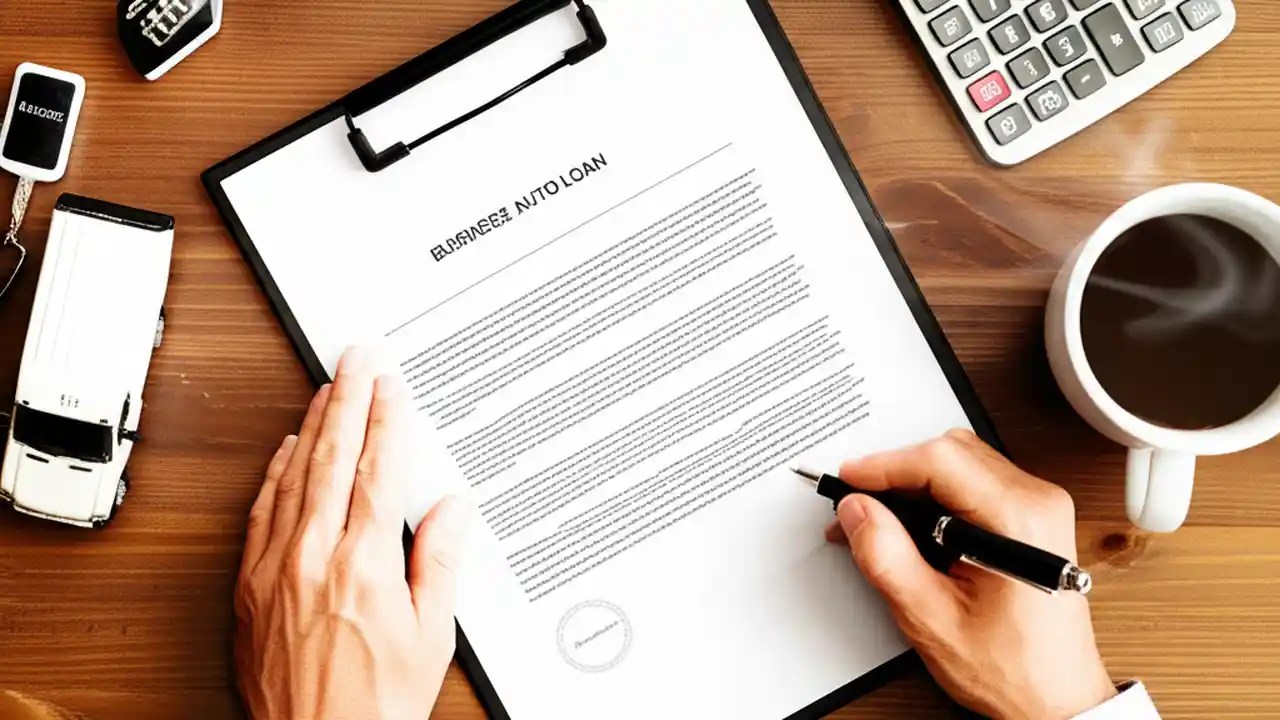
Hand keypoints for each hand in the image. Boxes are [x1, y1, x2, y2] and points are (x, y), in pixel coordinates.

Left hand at [234, 346, 466, 719]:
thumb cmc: (374, 705)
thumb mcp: (432, 637)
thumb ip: (439, 563)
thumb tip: (450, 510)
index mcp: (364, 565)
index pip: (378, 472)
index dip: (386, 421)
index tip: (392, 387)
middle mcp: (314, 558)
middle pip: (332, 458)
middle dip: (347, 399)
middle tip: (356, 359)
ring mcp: (276, 569)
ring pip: (293, 477)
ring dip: (313, 426)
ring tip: (327, 388)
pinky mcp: (251, 587)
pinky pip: (261, 512)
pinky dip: (276, 473)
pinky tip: (287, 451)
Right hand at [826, 429, 1115, 719]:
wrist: (1058, 698)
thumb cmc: (1013, 669)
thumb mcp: (932, 619)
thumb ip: (887, 558)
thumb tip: (856, 510)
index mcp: (1021, 520)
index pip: (940, 461)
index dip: (884, 465)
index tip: (847, 480)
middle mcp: (1038, 502)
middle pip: (950, 452)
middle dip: (895, 473)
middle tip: (856, 506)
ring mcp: (1040, 505)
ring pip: (960, 461)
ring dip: (913, 483)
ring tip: (879, 521)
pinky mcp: (1033, 514)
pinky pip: (975, 480)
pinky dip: (935, 493)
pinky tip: (911, 526)